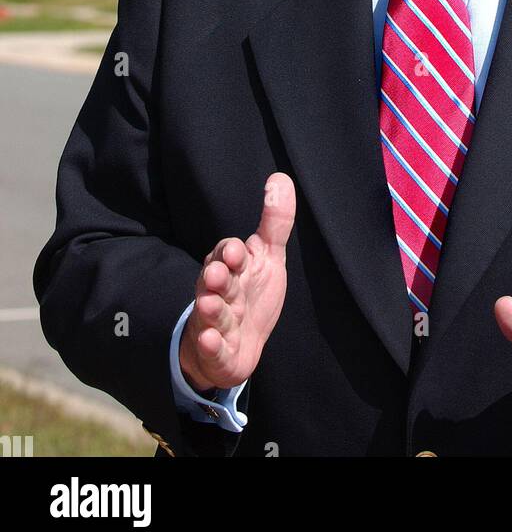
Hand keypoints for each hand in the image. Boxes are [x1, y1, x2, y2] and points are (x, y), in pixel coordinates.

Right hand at [179, 172, 295, 392]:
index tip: (237, 251)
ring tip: (209, 303)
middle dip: (216, 278)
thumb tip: (280, 178)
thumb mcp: (268, 257)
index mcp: (233, 269)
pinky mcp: (219, 353)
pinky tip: (211, 340)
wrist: (237, 346)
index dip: (231, 254)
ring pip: (211, 315)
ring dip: (210, 309)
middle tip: (215, 274)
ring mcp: (217, 324)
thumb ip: (275, 221)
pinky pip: (213, 349)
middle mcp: (220, 293)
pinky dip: (211, 345)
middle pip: (215, 283)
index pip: (227, 255)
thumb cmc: (251, 294)